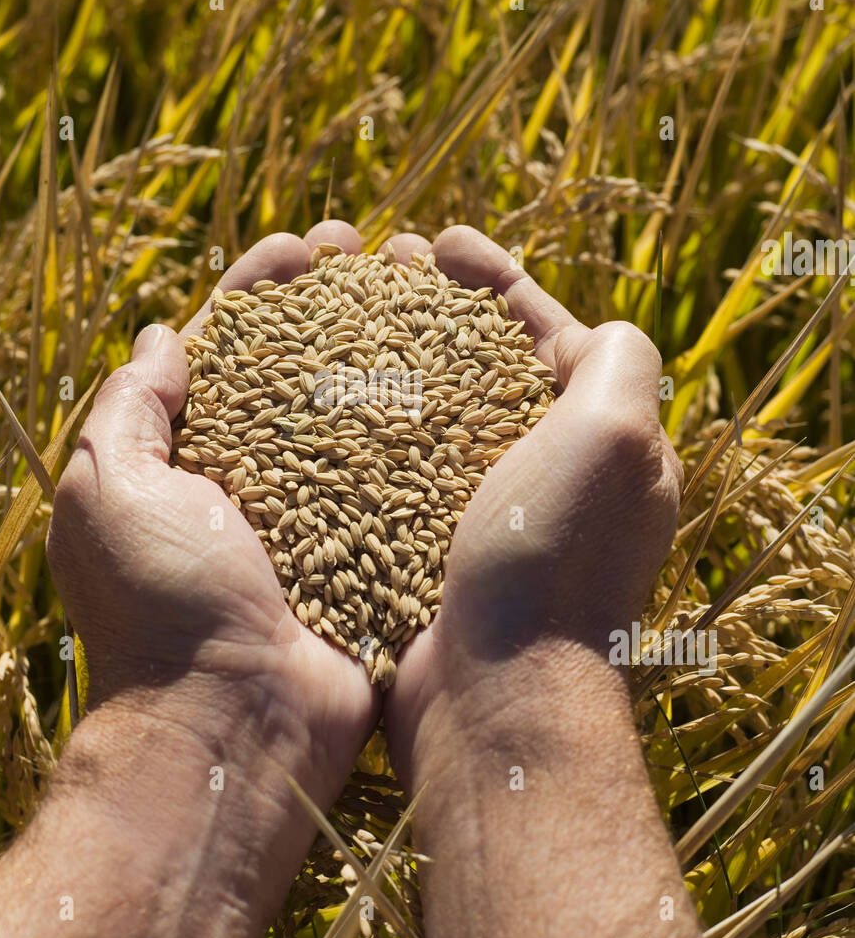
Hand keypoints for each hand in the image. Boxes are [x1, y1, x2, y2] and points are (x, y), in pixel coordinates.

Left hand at [46, 222, 380, 801]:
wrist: (237, 721)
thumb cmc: (163, 606)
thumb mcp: (109, 492)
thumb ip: (130, 409)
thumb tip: (168, 336)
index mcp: (184, 461)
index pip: (224, 351)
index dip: (258, 292)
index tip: (301, 249)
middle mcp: (253, 480)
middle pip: (296, 368)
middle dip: (329, 304)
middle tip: (370, 254)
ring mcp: (318, 514)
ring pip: (356, 410)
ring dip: (384, 346)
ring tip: (420, 292)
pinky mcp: (372, 547)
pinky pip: (402, 472)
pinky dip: (425, 421)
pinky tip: (458, 371)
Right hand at [385, 225, 682, 782]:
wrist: (494, 693)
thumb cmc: (551, 557)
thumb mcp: (614, 438)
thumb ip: (619, 363)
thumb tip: (603, 332)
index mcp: (602, 444)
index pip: (548, 333)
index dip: (495, 281)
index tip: (437, 244)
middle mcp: (548, 478)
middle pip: (485, 365)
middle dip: (433, 309)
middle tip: (375, 269)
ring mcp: (486, 517)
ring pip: (433, 412)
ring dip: (390, 359)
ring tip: (336, 318)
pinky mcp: (431, 551)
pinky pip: (396, 469)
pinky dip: (364, 427)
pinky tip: (318, 401)